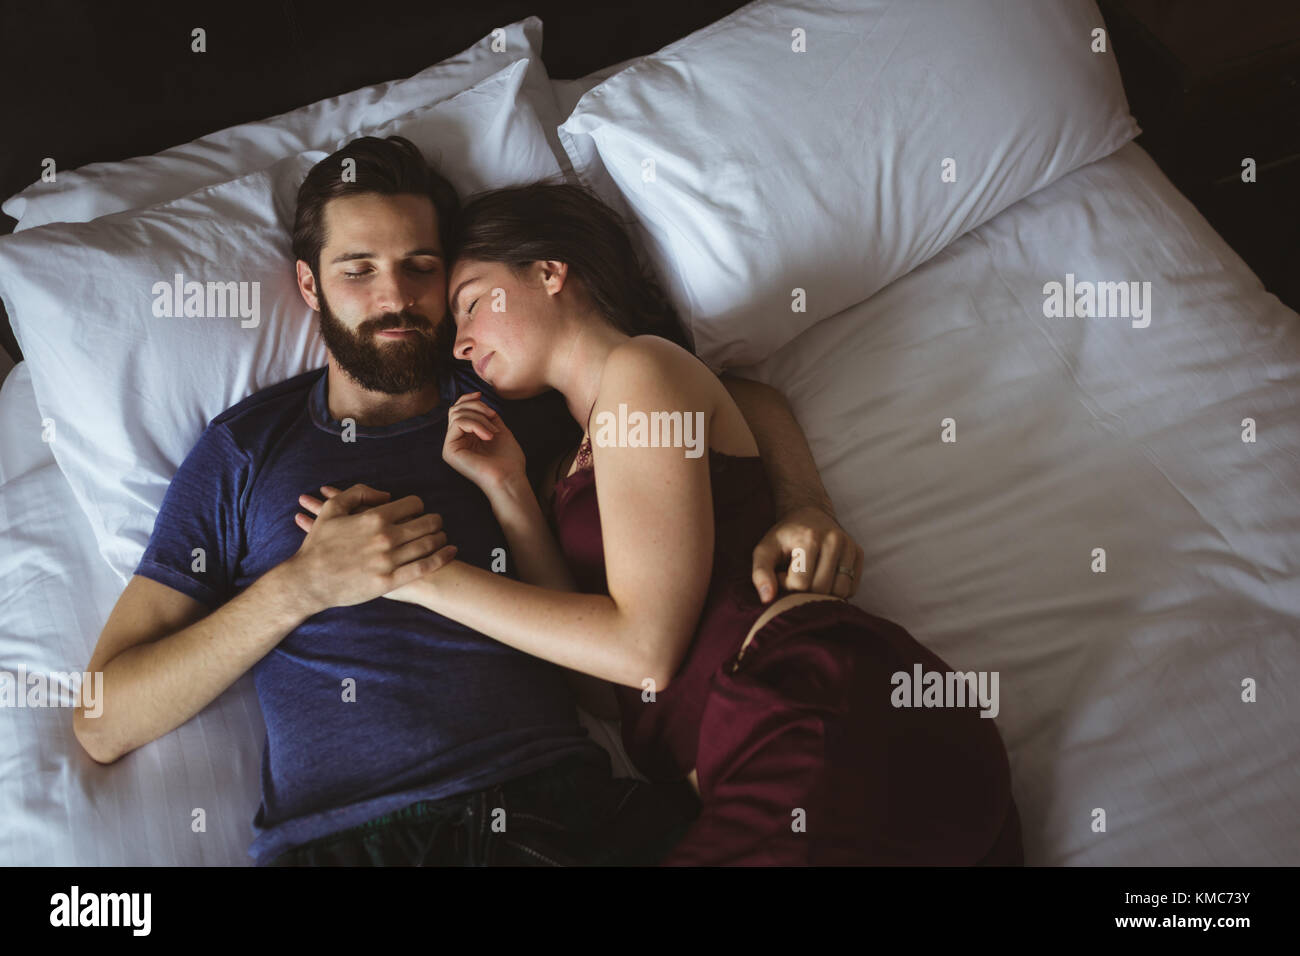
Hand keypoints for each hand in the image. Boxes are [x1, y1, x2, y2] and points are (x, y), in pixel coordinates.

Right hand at [290, 483, 456, 611]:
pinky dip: (442, 558)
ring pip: (429, 544)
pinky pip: (424, 567)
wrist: (308, 580)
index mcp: (374, 517)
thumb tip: (387, 495)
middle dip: (435, 520)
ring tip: (443, 537)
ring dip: (441, 538)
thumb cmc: (319, 543)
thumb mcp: (332, 509)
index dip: (419, 505)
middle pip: (427, 523)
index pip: (413, 504)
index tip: (418, 510)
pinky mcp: (389, 581)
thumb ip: (359, 493)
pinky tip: (451, 552)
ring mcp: (388, 561)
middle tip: (437, 522)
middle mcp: (385, 537)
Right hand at [443, 391, 527, 493]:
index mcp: (465, 437)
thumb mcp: (497, 429)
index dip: (468, 399)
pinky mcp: (449, 450)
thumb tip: (477, 397)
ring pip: (457, 414)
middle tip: (493, 417)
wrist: (510, 478)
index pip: (458, 410)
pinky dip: (476, 424)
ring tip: (493, 431)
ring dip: (480, 418)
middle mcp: (455, 441)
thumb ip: (486, 415)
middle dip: (477, 407)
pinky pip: (458, 423)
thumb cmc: (508, 459)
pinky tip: (488, 436)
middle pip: (455, 409)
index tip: (481, 395)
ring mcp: (450, 446)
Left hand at [750, 506, 863, 602]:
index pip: (801, 584)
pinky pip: (851, 588)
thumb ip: (760, 573)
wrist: (809, 514)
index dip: (786, 586)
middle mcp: (834, 540)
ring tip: (809, 578)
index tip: (781, 574)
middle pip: (822, 589)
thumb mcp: (765, 549)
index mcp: (809, 538)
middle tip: (795, 577)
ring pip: (840, 592)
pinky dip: (836, 590)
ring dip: (822, 594)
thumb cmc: (784, 537)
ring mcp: (850, 546)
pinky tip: (823, 577)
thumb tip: (767, 599)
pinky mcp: (859, 553)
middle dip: (804, 591)